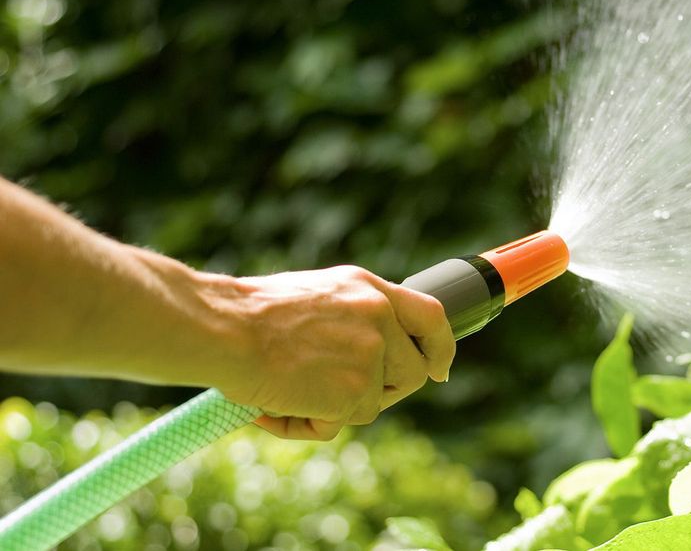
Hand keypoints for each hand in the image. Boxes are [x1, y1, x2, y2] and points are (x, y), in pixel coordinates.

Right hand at [215, 265, 454, 440]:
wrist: (224, 329)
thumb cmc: (252, 315)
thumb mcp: (319, 295)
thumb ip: (355, 315)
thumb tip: (374, 350)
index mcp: (370, 290)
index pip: (432, 316)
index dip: (441, 348)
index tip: (439, 369)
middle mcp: (379, 318)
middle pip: (412, 372)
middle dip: (383, 392)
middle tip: (339, 395)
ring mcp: (370, 355)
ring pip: (373, 404)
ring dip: (337, 410)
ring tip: (288, 394)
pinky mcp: (354, 392)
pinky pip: (340, 424)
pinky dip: (308, 426)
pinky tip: (275, 408)